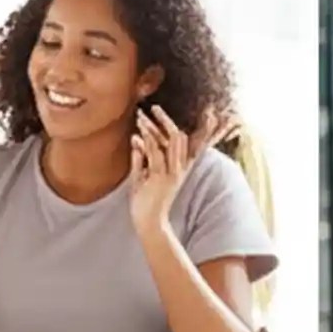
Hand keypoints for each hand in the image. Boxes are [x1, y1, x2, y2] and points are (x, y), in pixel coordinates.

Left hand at [129, 106, 236, 232]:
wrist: (149, 223)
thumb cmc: (146, 203)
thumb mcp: (142, 177)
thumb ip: (140, 159)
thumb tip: (136, 140)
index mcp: (178, 168)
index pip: (189, 142)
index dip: (195, 126)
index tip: (196, 111)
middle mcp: (179, 168)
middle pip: (179, 137)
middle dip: (167, 120)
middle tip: (154, 107)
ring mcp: (172, 172)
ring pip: (168, 141)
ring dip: (152, 127)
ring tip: (140, 116)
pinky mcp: (162, 177)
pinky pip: (156, 154)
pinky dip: (147, 141)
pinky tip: (139, 133)